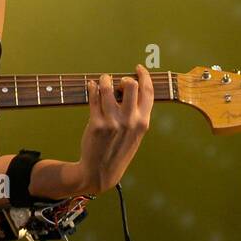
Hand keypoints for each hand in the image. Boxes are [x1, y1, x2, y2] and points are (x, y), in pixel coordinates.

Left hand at [76, 64, 153, 193]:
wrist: (100, 172)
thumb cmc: (119, 150)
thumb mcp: (136, 135)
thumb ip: (137, 114)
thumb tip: (132, 87)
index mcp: (143, 122)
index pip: (148, 91)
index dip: (144, 75)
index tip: (138, 68)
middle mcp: (130, 121)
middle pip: (130, 84)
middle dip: (123, 79)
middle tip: (117, 83)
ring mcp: (112, 122)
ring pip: (108, 87)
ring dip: (105, 80)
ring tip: (102, 81)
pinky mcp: (96, 124)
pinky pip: (94, 96)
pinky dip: (92, 87)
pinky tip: (92, 86)